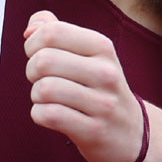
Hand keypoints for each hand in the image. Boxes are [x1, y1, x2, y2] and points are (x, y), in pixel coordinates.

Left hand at [23, 10, 147, 161]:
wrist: (131, 132)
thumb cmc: (99, 87)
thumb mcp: (87, 54)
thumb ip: (56, 31)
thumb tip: (30, 29)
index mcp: (102, 47)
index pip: (52, 32)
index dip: (32, 44)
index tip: (37, 55)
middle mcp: (105, 72)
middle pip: (44, 60)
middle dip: (31, 71)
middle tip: (41, 79)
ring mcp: (102, 103)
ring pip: (44, 89)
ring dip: (36, 95)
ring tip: (48, 99)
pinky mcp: (94, 131)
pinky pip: (49, 115)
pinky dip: (39, 114)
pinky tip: (50, 114)